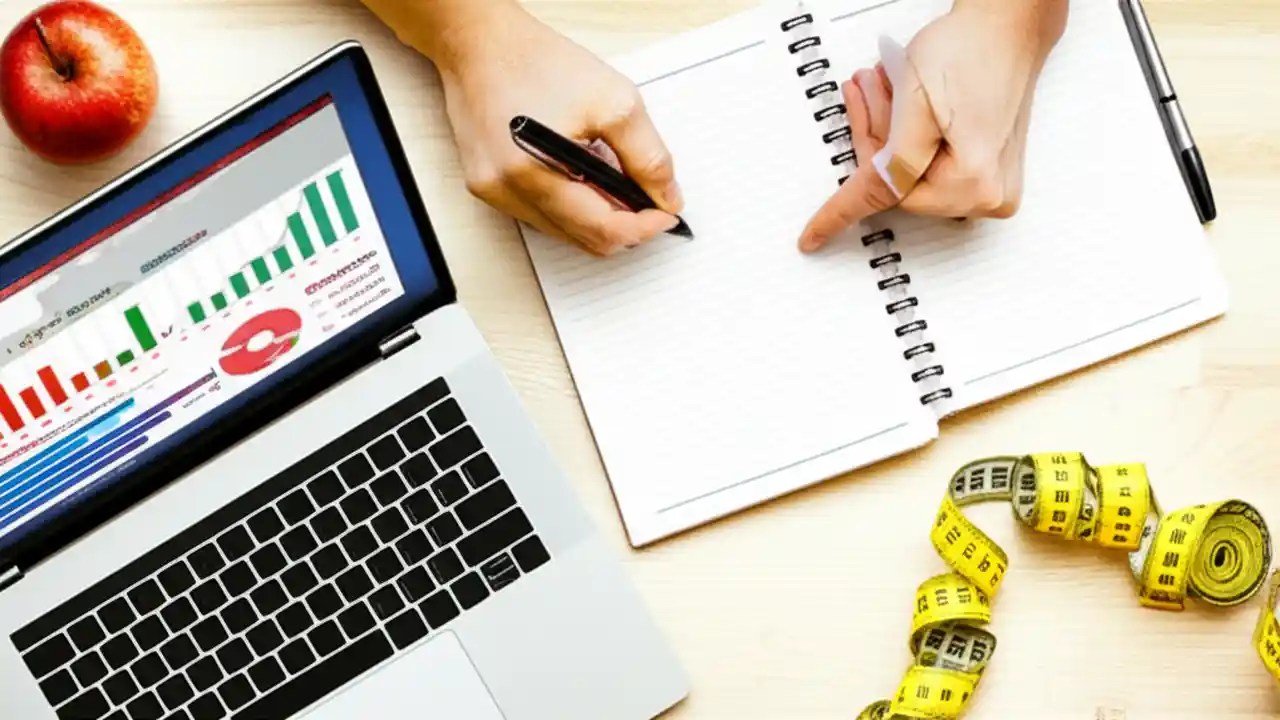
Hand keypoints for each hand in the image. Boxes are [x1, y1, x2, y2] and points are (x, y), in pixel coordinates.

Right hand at [433, 3, 683, 255]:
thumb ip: (647, 155)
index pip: (601, 230)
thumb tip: (667, 197)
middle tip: (647, 201)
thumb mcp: (613, 101)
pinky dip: (570, 206)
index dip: (643, 228)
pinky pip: (541, 216)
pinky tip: (578, 173)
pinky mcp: (486, 187)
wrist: (480, 43)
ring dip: (596, 217)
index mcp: (534, 172)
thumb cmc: (536, 62)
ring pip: (562, 232)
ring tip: (610, 177)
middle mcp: (507, 192)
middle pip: (583, 239)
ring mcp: (493, 194)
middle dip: (624, 226)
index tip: (666, 215)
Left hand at [799, 0, 1067, 251]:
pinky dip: (908, 136)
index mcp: (975, 183)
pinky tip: (899, 102)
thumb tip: (872, 197)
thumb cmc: (972, 48)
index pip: (889, 198)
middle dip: (874, 138)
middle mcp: (990, 193)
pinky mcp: (987, 169)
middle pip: (900, 184)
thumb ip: (891, 162)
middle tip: (864, 93)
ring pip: (912, 172)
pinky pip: (931, 165)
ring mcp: (992, 183)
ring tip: (881, 86)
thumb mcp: (915, 106)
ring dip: (888, 131)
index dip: (841, 212)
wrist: (1007, 26)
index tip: (812, 236)